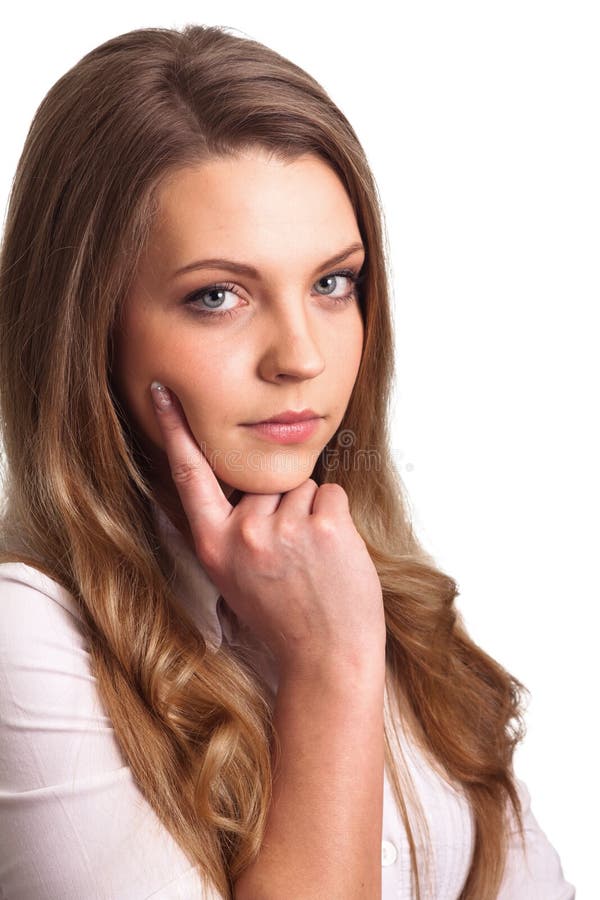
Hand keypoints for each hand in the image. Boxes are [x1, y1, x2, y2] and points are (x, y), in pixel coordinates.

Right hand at [150, 382, 385, 673]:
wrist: (327, 659)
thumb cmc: (285, 618)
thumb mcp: (235, 577)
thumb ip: (231, 530)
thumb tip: (244, 483)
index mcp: (214, 545)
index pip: (190, 475)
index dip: (176, 429)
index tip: (164, 391)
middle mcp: (243, 533)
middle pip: (265, 478)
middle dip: (283, 504)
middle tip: (291, 558)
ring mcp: (283, 529)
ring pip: (302, 485)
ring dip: (312, 513)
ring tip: (312, 562)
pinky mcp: (324, 528)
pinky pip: (332, 493)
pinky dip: (337, 518)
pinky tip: (332, 556)